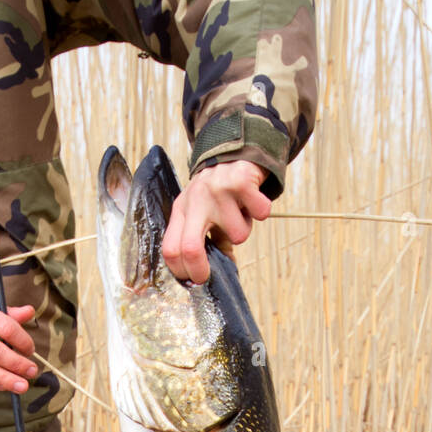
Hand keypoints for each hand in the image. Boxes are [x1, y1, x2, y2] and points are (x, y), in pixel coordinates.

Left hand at [162, 160, 271, 283]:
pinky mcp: (240, 182)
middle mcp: (195, 199)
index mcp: (182, 209)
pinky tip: (252, 200)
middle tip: (209, 277)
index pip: (171, 248)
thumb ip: (208, 243)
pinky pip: (259, 215)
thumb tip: (214, 277)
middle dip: (200, 270)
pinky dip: (260, 212)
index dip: (181, 271)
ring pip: (238, 236)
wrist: (235, 152)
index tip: (195, 279)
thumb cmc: (218, 194)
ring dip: (244, 229)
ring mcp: (217, 190)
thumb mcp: (204, 215)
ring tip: (240, 211)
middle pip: (189, 248)